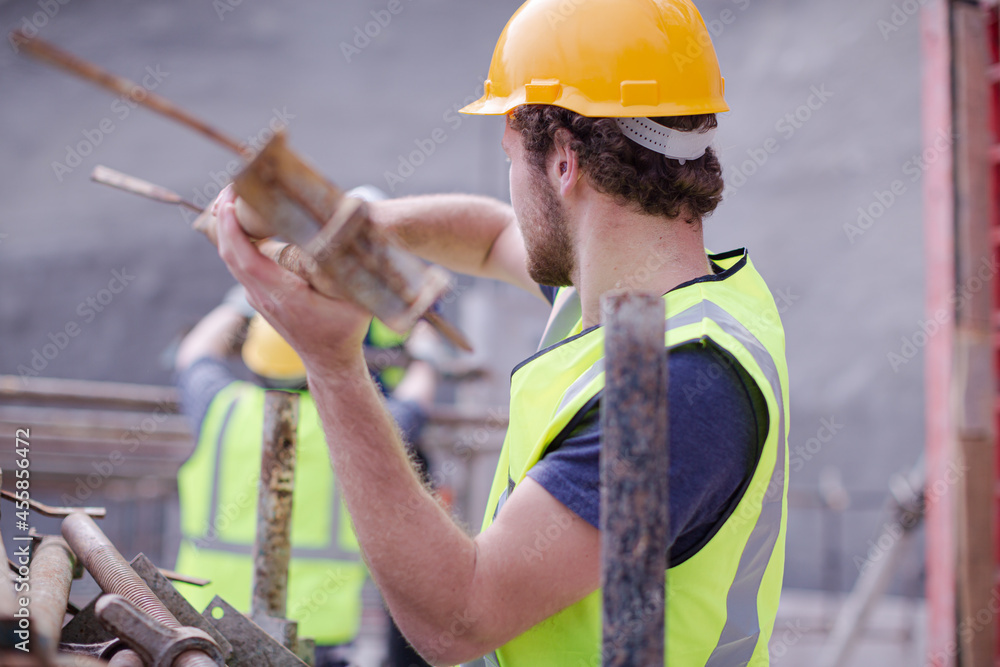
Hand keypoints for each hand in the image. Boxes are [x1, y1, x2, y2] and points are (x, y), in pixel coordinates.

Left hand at [214, 186, 370, 375]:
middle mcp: (263, 297)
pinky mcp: (259, 296)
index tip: (230, 202)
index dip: (233, 229)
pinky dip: (237, 240)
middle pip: (230, 254)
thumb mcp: (354, 300)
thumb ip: (347, 269)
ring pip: (232, 259)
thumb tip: (346, 233)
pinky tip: (244, 220)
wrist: (330, 362)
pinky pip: (241, 264)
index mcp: (283, 296)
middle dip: (224, 219)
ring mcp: (258, 298)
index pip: (245, 259)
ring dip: (228, 228)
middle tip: (230, 187)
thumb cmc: (345, 330)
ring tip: (235, 196)